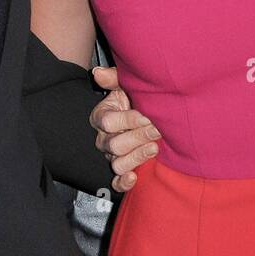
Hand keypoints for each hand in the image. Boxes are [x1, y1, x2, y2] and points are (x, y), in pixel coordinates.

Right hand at [89, 66, 158, 192]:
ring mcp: (113, 156)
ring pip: (117, 163)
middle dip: (138, 136)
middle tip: (157, 130)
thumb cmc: (137, 98)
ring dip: (136, 156)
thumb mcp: (127, 84)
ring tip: (154, 148)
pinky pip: (116, 182)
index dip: (127, 119)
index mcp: (102, 116)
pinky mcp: (123, 170)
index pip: (108, 122)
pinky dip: (124, 182)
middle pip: (114, 144)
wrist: (153, 114)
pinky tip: (134, 177)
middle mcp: (105, 138)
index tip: (147, 114)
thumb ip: (114, 78)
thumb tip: (98, 73)